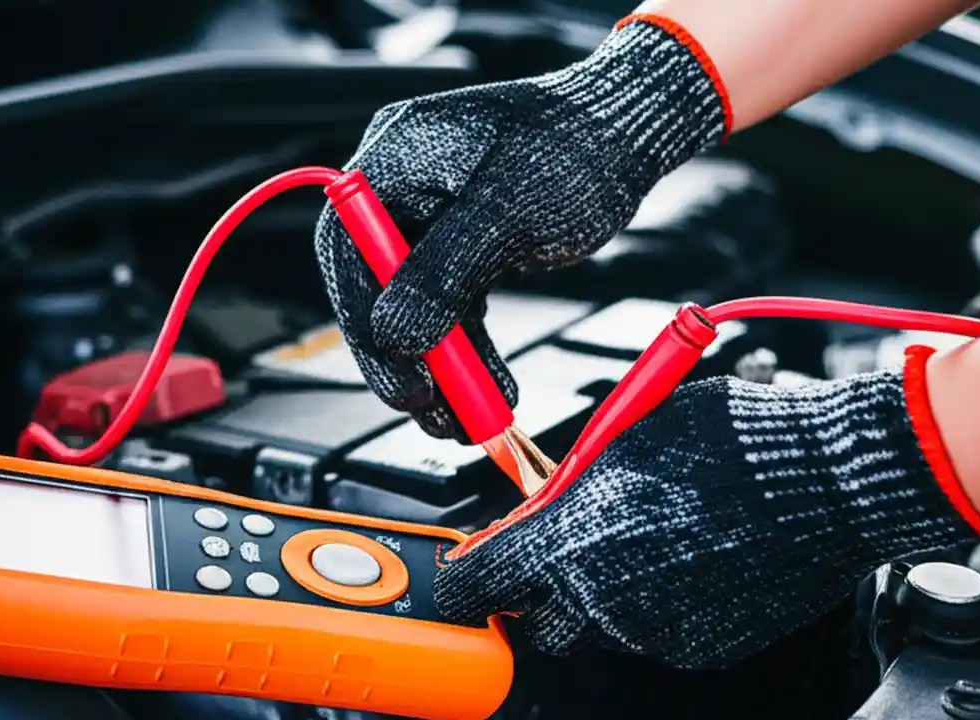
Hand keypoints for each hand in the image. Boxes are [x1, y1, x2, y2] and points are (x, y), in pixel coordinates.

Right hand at [314, 17, 727, 440]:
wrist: (629, 129)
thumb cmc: (575, 147)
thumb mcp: (507, 215)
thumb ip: (443, 275)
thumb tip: (394, 337)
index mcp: (392, 161)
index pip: (350, 253)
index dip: (365, 326)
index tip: (402, 383)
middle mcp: (399, 189)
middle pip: (374, 289)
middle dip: (405, 360)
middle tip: (435, 415)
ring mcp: (429, 216)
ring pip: (415, 307)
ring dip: (442, 368)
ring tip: (472, 420)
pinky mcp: (461, 240)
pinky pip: (450, 304)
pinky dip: (467, 349)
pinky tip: (489, 389)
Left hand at [434, 361, 979, 668]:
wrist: (827, 483)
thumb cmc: (731, 439)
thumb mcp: (627, 434)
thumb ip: (575, 480)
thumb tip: (548, 497)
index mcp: (568, 537)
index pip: (476, 583)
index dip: (468, 577)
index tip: (471, 570)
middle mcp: (602, 597)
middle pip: (537, 620)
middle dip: (541, 592)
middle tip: (566, 551)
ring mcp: (653, 631)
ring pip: (600, 628)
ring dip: (606, 595)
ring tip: (652, 540)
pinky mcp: (702, 647)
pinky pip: (659, 634)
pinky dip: (662, 607)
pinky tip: (695, 561)